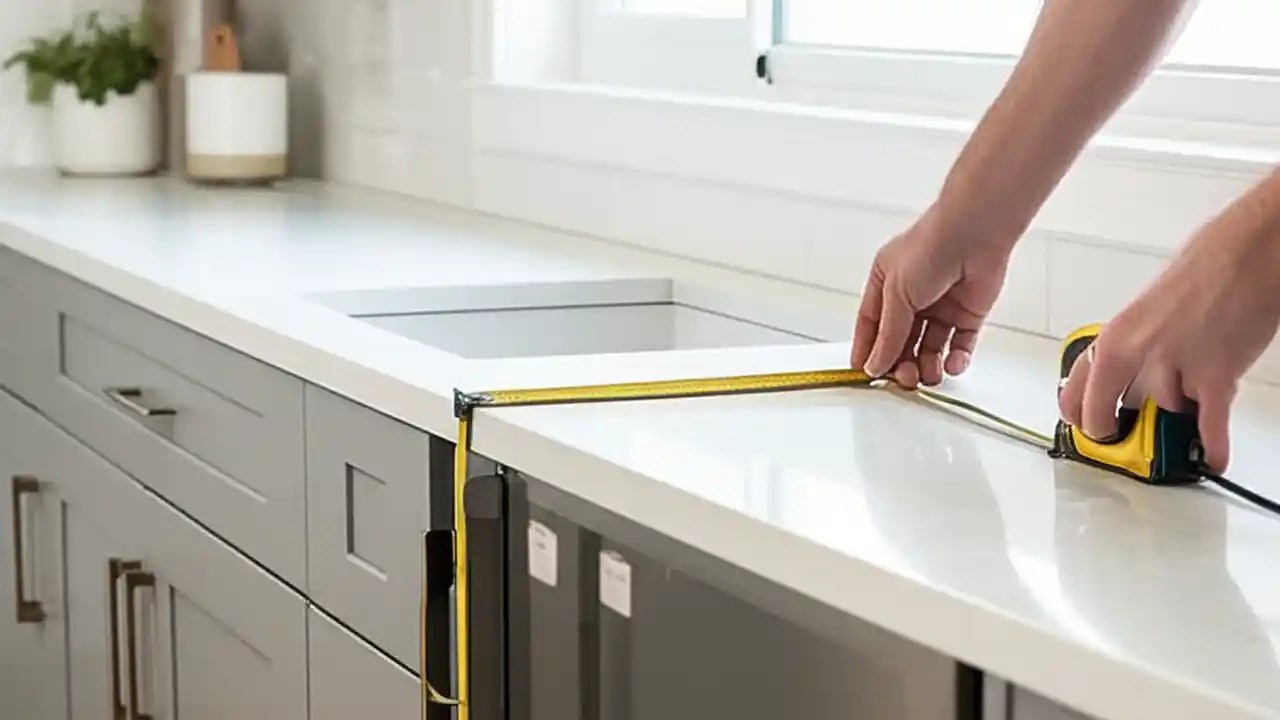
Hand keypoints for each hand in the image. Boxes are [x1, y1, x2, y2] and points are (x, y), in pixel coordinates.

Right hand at [851, 205, 1013, 386]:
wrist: (975, 234)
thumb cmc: (929, 249)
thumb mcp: (896, 294)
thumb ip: (888, 334)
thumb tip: (875, 364)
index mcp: (885, 283)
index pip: (872, 325)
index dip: (868, 350)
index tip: (865, 374)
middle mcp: (912, 296)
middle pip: (901, 341)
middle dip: (901, 362)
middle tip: (904, 379)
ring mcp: (941, 305)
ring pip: (929, 347)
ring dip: (927, 365)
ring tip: (928, 375)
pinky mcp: (968, 313)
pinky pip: (960, 344)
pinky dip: (956, 358)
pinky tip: (952, 364)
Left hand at [1058, 205, 1279, 472]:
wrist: (1250, 253)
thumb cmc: (1204, 270)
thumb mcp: (1147, 309)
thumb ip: (1135, 345)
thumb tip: (1128, 377)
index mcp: (1115, 334)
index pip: (1077, 389)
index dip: (1079, 414)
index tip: (1083, 426)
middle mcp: (1137, 353)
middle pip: (1108, 411)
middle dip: (1114, 429)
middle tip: (1119, 434)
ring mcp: (1175, 367)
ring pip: (1168, 411)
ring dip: (1181, 408)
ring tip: (1195, 383)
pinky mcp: (1216, 377)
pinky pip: (1209, 424)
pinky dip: (1212, 445)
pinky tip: (1212, 458)